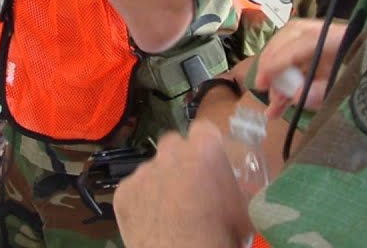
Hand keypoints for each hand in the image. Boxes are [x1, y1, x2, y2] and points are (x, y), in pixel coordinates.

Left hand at [116, 120, 254, 247]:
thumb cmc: (219, 236)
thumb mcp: (243, 210)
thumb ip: (237, 188)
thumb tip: (237, 186)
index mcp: (204, 149)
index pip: (204, 129)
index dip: (206, 144)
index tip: (209, 161)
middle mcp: (170, 152)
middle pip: (174, 144)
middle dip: (180, 159)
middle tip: (188, 185)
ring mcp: (143, 171)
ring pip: (152, 169)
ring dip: (159, 182)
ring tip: (168, 210)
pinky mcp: (123, 191)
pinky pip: (134, 190)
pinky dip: (140, 202)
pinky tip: (150, 221)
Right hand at [253, 18, 347, 117]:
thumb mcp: (355, 89)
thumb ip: (326, 91)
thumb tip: (296, 96)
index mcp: (344, 38)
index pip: (304, 41)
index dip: (280, 59)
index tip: (263, 80)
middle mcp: (334, 36)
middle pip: (293, 36)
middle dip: (272, 60)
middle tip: (261, 85)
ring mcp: (332, 46)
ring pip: (293, 52)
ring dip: (279, 79)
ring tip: (271, 110)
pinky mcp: (331, 59)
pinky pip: (303, 66)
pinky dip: (289, 85)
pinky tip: (280, 109)